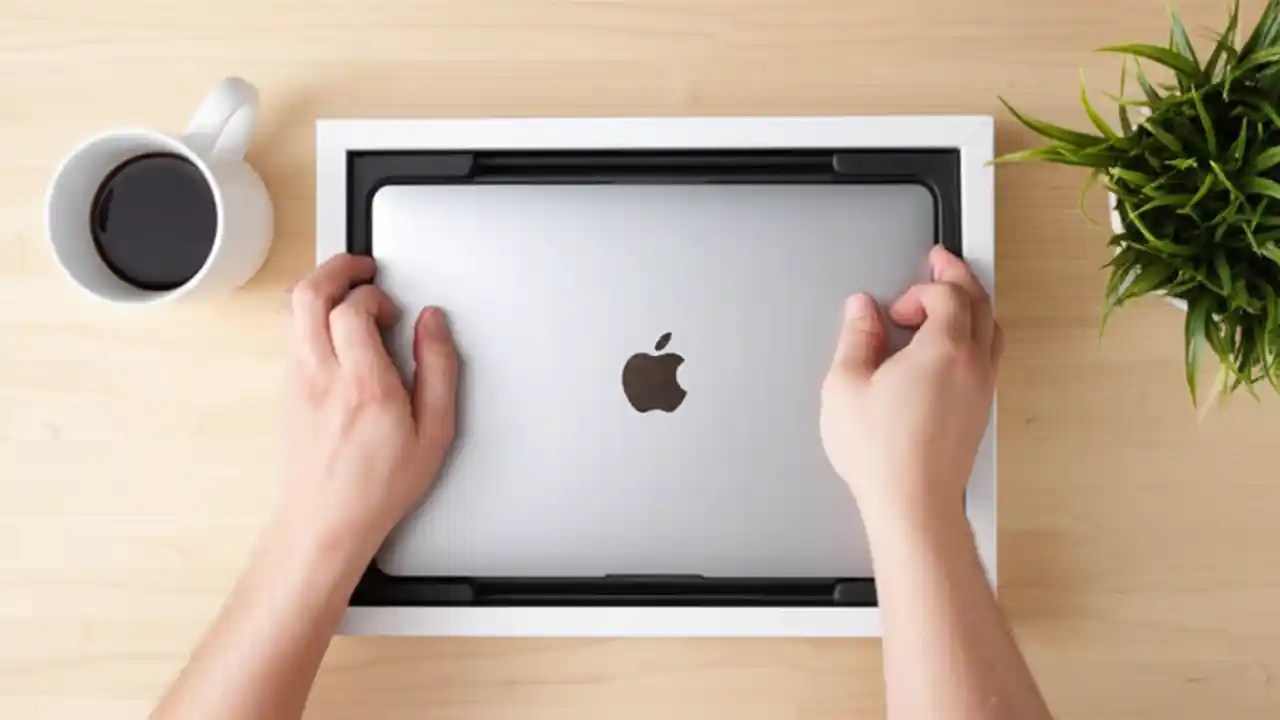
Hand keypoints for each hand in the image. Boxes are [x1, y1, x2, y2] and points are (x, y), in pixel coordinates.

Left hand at [279, 254, 457, 559]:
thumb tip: (433, 325)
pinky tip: (338, 333)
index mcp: (364, 386)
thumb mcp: (434, 433)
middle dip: (336, 268)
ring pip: (293, 311)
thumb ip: (439, 369)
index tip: (394, 310)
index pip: (353, 309)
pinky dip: (312, 318)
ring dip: (321, 290)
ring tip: (349, 294)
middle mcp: (322, 376)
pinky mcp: (287, 390)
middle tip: (362, 268)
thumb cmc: (379, 486)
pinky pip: (293, 336)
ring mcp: (297, 381)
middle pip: (308, 295)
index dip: (375, 294)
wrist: (326, 522)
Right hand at [820, 246, 1001, 525]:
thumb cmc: (881, 453)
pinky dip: (975, 335)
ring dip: (972, 305)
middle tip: (940, 260)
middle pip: (979, 302)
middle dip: (957, 277)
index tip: (893, 311)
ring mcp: (983, 389)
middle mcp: (973, 364)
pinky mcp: (981, 410)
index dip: (919, 290)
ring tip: (951, 298)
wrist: (912, 504)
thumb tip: (861, 309)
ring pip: (991, 329)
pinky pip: (989, 356)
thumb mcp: (846, 384)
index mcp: (944, 349)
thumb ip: (856, 337)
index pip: (947, 293)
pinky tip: (952, 345)